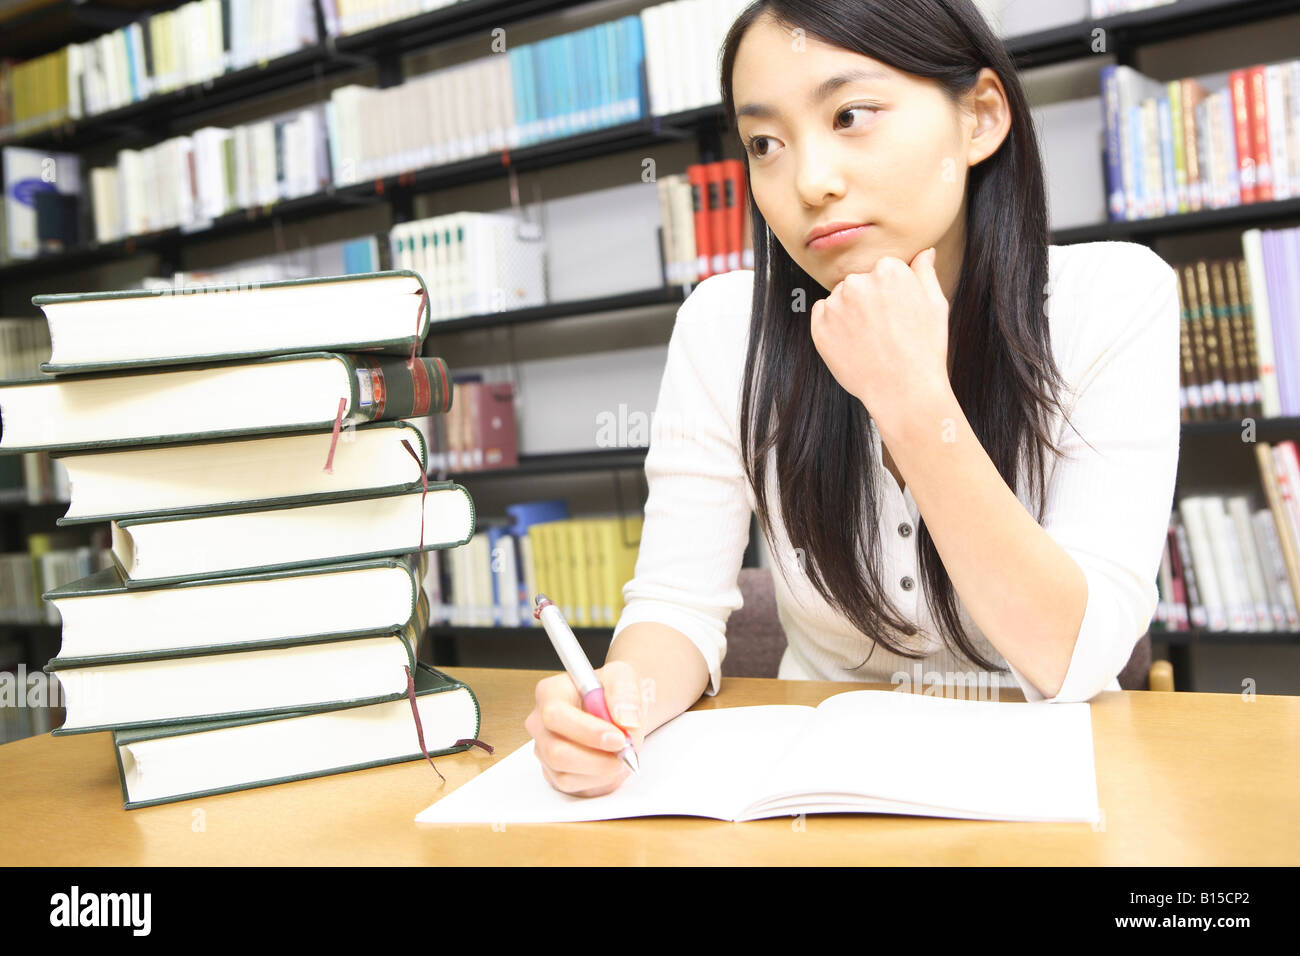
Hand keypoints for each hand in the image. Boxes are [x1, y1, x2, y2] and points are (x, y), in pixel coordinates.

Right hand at [525, 660, 645, 797]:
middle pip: (556, 751)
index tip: (618, 738)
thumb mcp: (623, 677)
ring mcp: (543, 749)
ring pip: (566, 774)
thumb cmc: (612, 693)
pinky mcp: (552, 772)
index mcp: (550, 692)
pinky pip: (573, 786)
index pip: (556, 715)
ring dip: (601, 771)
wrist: (615, 711)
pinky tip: (611, 764)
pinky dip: (598, 781)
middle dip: (596, 759)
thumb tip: (625, 718)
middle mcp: (539, 722)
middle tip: (625, 753)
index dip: (588, 731)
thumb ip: (625, 692)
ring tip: (622, 756)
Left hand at [809, 246, 950, 434]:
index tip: (897, 313)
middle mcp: (858, 282)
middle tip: (884, 330)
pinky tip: (853, 345)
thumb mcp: (935, 305)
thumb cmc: (924, 349)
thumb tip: (924, 252)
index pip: (882, 270)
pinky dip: (833, 327)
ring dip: (849, 313)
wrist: (903, 390)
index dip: (890, 294)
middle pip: (859, 283)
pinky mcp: (819, 327)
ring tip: (870, 340)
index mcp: (888, 270)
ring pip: (840, 299)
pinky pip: (822, 316)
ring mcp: (836, 305)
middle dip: (868, 300)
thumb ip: (925, 273)